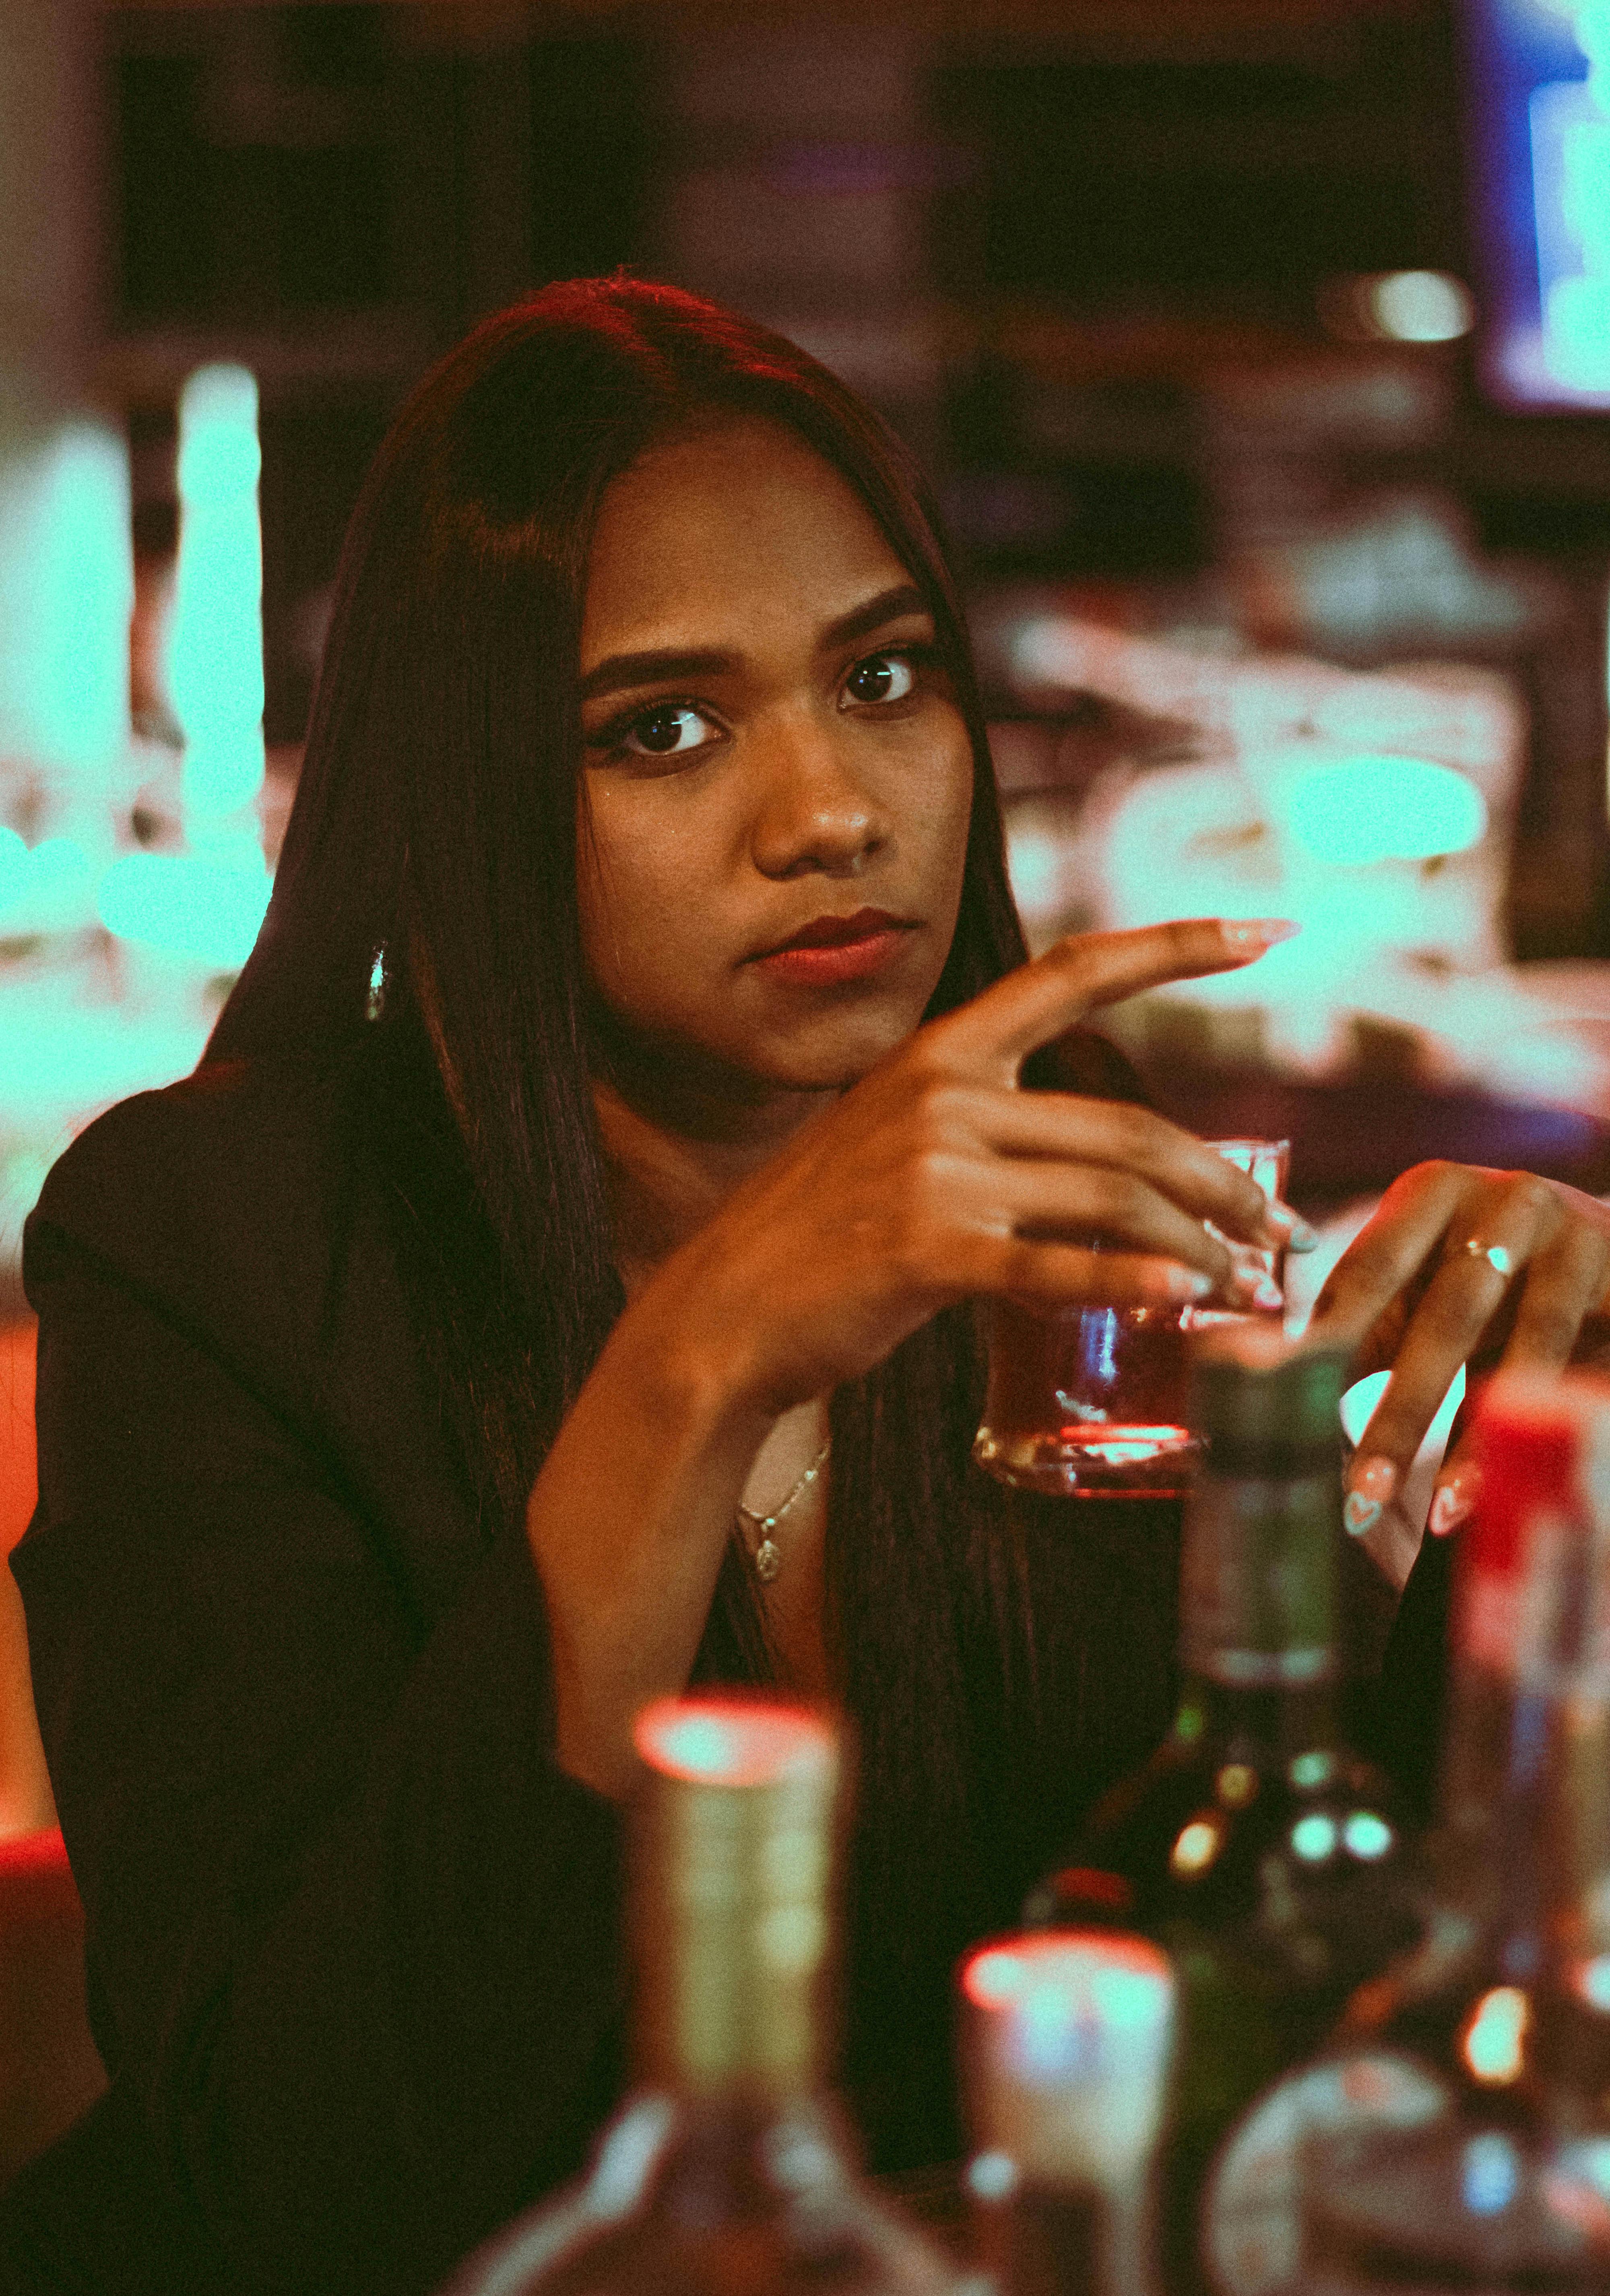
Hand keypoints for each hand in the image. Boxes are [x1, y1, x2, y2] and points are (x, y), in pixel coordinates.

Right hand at [534, 914, 1302, 1793]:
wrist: (721, 1312)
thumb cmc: (820, 1239)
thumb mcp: (895, 1146)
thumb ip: (987, 1131)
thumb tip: (1102, 1167)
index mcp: (939, 1055)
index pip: (1072, 975)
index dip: (1175, 947)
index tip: (1266, 930)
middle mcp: (941, 1096)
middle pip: (1126, 1129)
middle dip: (1222, 1183)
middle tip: (1278, 1229)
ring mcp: (932, 1172)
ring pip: (1111, 1197)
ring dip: (1197, 1245)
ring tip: (1244, 1285)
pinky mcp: (927, 1251)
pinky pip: (1055, 1266)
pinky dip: (1129, 1284)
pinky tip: (1182, 1301)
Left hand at [1307, 1163, 1609, 1570]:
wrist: (1600, 1240)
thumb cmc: (1485, 1271)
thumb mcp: (1424, 1282)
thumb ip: (1368, 1329)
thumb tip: (1287, 1395)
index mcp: (1433, 1190)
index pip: (1371, 1268)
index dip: (1334, 1340)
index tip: (1291, 1405)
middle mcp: (1506, 1200)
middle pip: (1447, 1316)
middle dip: (1402, 1412)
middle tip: (1362, 1492)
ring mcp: (1574, 1237)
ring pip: (1527, 1344)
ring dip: (1482, 1437)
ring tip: (1440, 1510)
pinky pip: (1583, 1369)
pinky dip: (1544, 1424)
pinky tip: (1513, 1480)